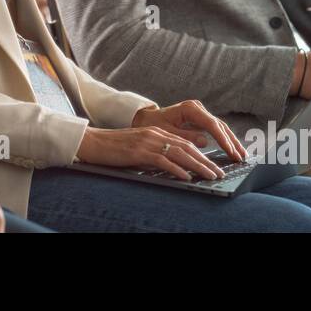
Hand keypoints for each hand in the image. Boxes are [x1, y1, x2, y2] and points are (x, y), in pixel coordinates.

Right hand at [77, 124, 225, 180]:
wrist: (92, 142)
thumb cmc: (113, 148)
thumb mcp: (138, 149)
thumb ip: (154, 154)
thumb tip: (172, 167)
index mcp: (156, 133)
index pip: (185, 144)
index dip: (201, 155)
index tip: (213, 166)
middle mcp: (155, 135)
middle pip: (187, 148)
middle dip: (206, 162)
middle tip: (219, 173)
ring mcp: (148, 143)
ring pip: (179, 154)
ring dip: (198, 166)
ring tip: (210, 176)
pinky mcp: (139, 152)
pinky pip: (163, 161)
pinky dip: (177, 169)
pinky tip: (187, 177)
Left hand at [131, 101, 246, 161]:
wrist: (147, 119)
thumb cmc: (154, 125)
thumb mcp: (167, 133)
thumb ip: (186, 136)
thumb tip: (205, 142)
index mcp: (190, 109)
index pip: (212, 125)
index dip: (223, 140)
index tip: (231, 152)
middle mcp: (198, 108)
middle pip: (220, 125)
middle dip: (232, 142)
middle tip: (241, 157)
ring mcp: (200, 112)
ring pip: (221, 127)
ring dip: (232, 141)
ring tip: (242, 156)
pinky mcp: (201, 119)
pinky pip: (216, 130)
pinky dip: (225, 140)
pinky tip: (233, 150)